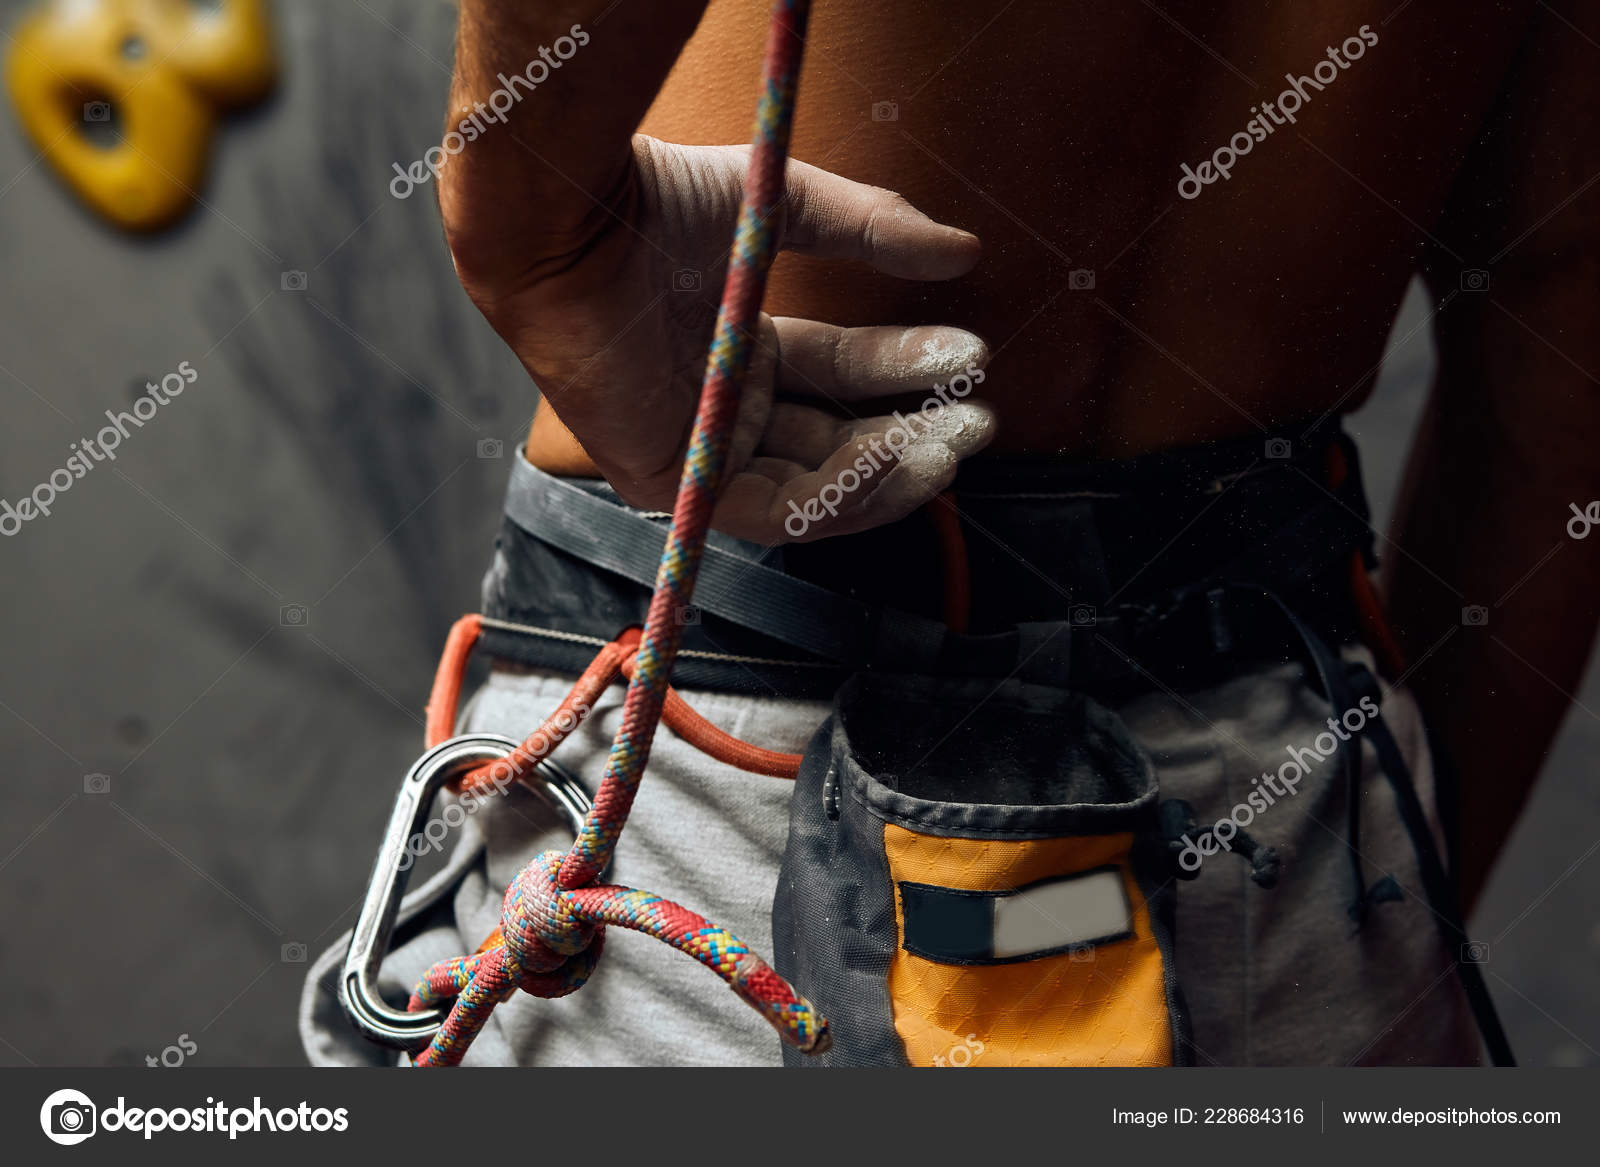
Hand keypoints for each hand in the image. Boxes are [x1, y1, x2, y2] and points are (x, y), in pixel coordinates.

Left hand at [446, 135, 994, 543]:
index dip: (906, 370)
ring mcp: (700, 448)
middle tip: (979, 422)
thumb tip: (965, 252)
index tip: (970, 356)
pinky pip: (771, 511)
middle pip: (835, 441)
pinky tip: (890, 456)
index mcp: (743, 347)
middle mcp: (725, 404)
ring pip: (811, 488)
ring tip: (948, 447)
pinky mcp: (676, 481)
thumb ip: (872, 231)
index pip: (840, 377)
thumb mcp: (785, 209)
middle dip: (912, 435)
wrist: (575, 220)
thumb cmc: (656, 203)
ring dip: (886, 474)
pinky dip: (837, 494)